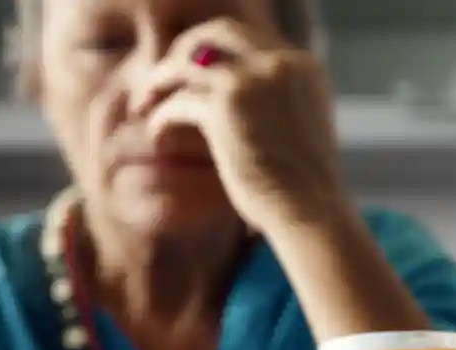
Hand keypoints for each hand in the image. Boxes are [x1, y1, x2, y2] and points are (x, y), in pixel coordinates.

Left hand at [144, 18, 349, 235]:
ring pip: (186, 62)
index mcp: (302, 68)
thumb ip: (277, 106)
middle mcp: (278, 64)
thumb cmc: (306, 189)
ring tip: (143, 105)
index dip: (216, 51)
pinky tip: (158, 138)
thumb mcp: (300, 132)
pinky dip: (160, 117)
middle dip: (184, 50)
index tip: (193, 74)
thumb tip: (241, 110)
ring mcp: (251, 81)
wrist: (312, 213)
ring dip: (159, 81)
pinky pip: (176, 102)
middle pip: (218, 31)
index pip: (251, 38)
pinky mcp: (224, 108)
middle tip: (163, 79)